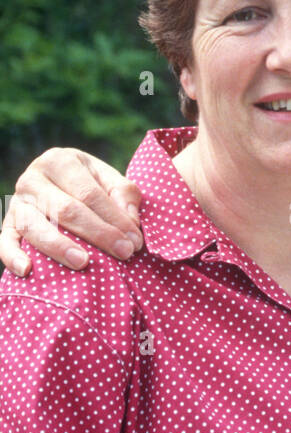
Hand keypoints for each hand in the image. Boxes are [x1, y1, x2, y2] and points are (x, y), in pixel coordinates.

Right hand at [0, 148, 143, 275]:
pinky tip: (27, 271)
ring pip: (35, 226)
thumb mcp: (109, 180)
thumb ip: (124, 194)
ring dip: (59, 247)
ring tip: (83, 263)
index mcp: (60, 161)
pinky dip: (13, 256)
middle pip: (65, 210)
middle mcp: (33, 178)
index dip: (114, 219)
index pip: (89, 194)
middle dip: (98, 234)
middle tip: (124, 254)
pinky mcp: (8, 225)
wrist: (59, 185)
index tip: (135, 242)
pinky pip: (5, 241)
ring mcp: (17, 202)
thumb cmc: (90, 185)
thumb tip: (131, 221)